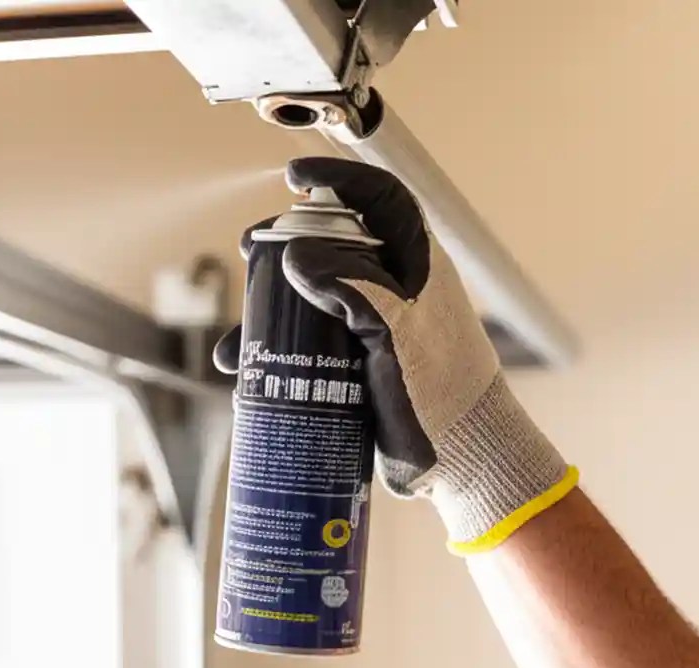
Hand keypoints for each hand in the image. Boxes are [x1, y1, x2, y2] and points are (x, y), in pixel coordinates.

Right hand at [216, 158, 573, 552]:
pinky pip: (309, 343)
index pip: (378, 199)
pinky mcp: (358, 364)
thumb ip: (352, 287)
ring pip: (312, 298)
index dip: (336, 178)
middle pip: (330, 246)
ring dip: (268, 313)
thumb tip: (295, 256)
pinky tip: (245, 376)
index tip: (293, 175)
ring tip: (236, 345)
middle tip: (250, 251)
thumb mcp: (398, 332)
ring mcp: (375, 326)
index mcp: (417, 264)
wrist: (462, 460)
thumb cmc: (443, 392)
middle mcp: (395, 288)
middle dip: (283, 247)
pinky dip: (275, 354)